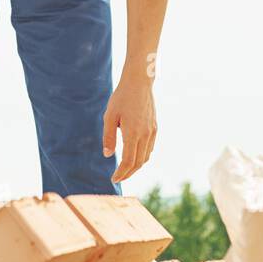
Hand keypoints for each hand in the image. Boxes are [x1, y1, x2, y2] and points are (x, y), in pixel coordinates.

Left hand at [102, 68, 157, 182]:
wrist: (139, 83)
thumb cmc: (121, 98)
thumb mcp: (110, 116)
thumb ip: (108, 136)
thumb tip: (108, 155)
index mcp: (133, 133)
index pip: (128, 161)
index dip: (121, 173)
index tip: (113, 179)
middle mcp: (145, 135)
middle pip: (138, 163)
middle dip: (128, 173)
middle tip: (118, 178)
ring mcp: (152, 132)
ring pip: (146, 157)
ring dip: (136, 166)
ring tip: (125, 170)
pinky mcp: (154, 128)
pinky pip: (150, 148)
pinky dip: (143, 157)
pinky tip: (135, 156)